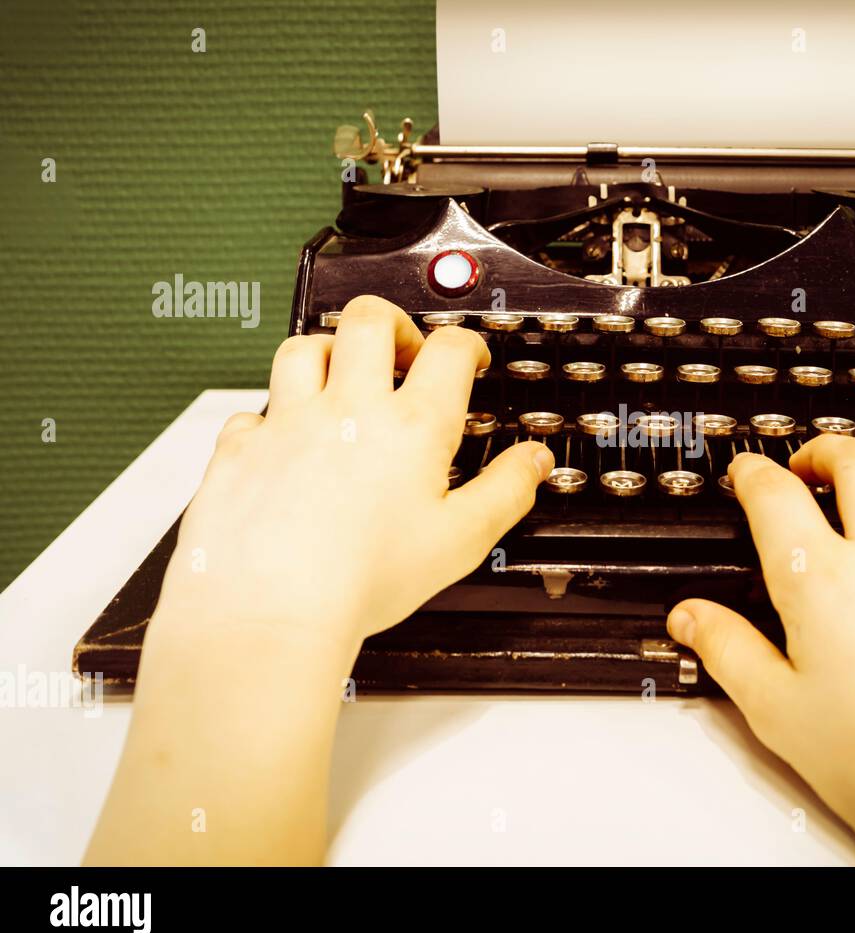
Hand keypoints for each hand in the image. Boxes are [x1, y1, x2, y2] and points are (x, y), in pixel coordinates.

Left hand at [157, 294, 552, 659]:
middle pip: (369, 319)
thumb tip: (533, 461)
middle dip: (394, 325)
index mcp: (410, 427)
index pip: (449, 350)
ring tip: (343, 380)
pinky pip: (253, 409)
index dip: (467, 345)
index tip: (469, 360)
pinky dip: (273, 416)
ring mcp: (288, 422)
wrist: (270, 610)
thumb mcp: (461, 541)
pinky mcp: (240, 448)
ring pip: (304, 347)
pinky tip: (286, 442)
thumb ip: (506, 492)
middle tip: (403, 353)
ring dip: (330, 353)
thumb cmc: (363, 580)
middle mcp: (347, 409)